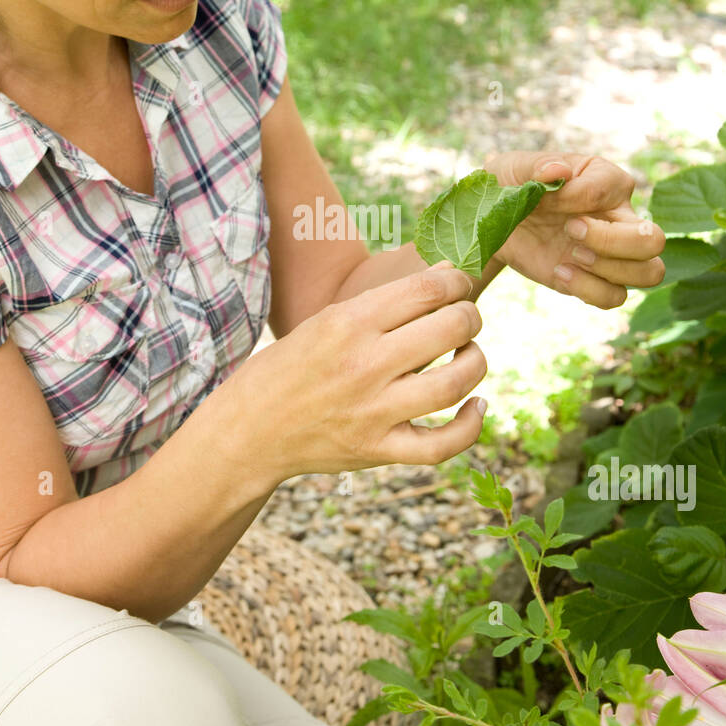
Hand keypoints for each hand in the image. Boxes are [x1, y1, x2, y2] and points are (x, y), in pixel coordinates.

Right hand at [227, 262, 488, 479]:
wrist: (249, 430)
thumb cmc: (293, 367)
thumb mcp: (326, 321)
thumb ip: (385, 304)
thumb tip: (447, 276)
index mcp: (348, 323)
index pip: (426, 289)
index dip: (456, 282)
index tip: (459, 285)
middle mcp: (363, 365)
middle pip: (450, 328)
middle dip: (470, 316)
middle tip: (465, 318)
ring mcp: (373, 411)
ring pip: (455, 382)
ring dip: (475, 362)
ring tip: (469, 355)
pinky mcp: (378, 450)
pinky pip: (442, 444)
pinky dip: (470, 426)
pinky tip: (475, 406)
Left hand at [483, 151, 665, 308]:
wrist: (490, 224)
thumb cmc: (509, 187)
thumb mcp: (513, 168)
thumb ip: (537, 167)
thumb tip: (559, 171)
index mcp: (607, 179)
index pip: (614, 189)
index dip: (577, 198)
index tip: (545, 199)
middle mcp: (619, 216)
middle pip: (654, 239)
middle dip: (612, 242)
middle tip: (570, 232)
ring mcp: (612, 252)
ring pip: (649, 273)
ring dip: (608, 270)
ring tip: (569, 258)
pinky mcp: (595, 279)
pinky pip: (615, 297)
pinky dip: (590, 290)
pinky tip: (560, 273)